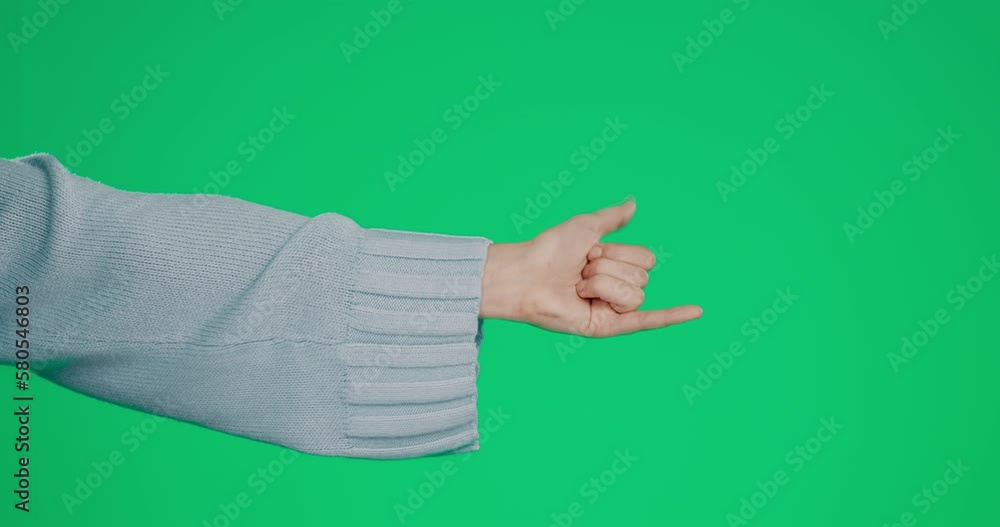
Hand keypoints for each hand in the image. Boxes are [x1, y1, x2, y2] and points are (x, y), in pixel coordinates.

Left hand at [480, 200, 701, 336]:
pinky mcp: (606, 326)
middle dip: (610, 268)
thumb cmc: (550, 249)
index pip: (645, 258)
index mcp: (614, 265)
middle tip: (580, 271)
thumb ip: (612, 218)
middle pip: (642, 275)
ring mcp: (612, 309)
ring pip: (635, 292)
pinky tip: (696, 311)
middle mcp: (616, 288)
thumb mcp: (586, 226)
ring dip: (604, 284)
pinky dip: (672, 317)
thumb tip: (633, 204)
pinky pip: (647, 321)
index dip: (618, 251)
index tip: (589, 251)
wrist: (526, 275)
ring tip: (579, 287)